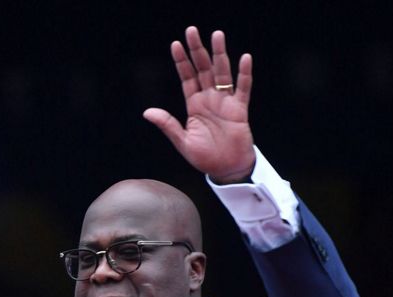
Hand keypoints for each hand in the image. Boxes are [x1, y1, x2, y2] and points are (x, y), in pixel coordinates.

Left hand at [144, 27, 255, 183]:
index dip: (182, 61)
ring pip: (222, 73)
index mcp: (194, 105)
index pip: (187, 77)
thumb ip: (168, 125)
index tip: (175, 44)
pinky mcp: (240, 110)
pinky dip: (244, 74)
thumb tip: (147, 112)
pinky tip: (244, 59)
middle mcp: (209, 99)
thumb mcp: (182, 142)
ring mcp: (225, 102)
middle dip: (197, 50)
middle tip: (192, 30)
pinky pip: (243, 88)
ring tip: (217, 35)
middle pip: (203, 69)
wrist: (227, 170)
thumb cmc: (205, 158)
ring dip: (219, 55)